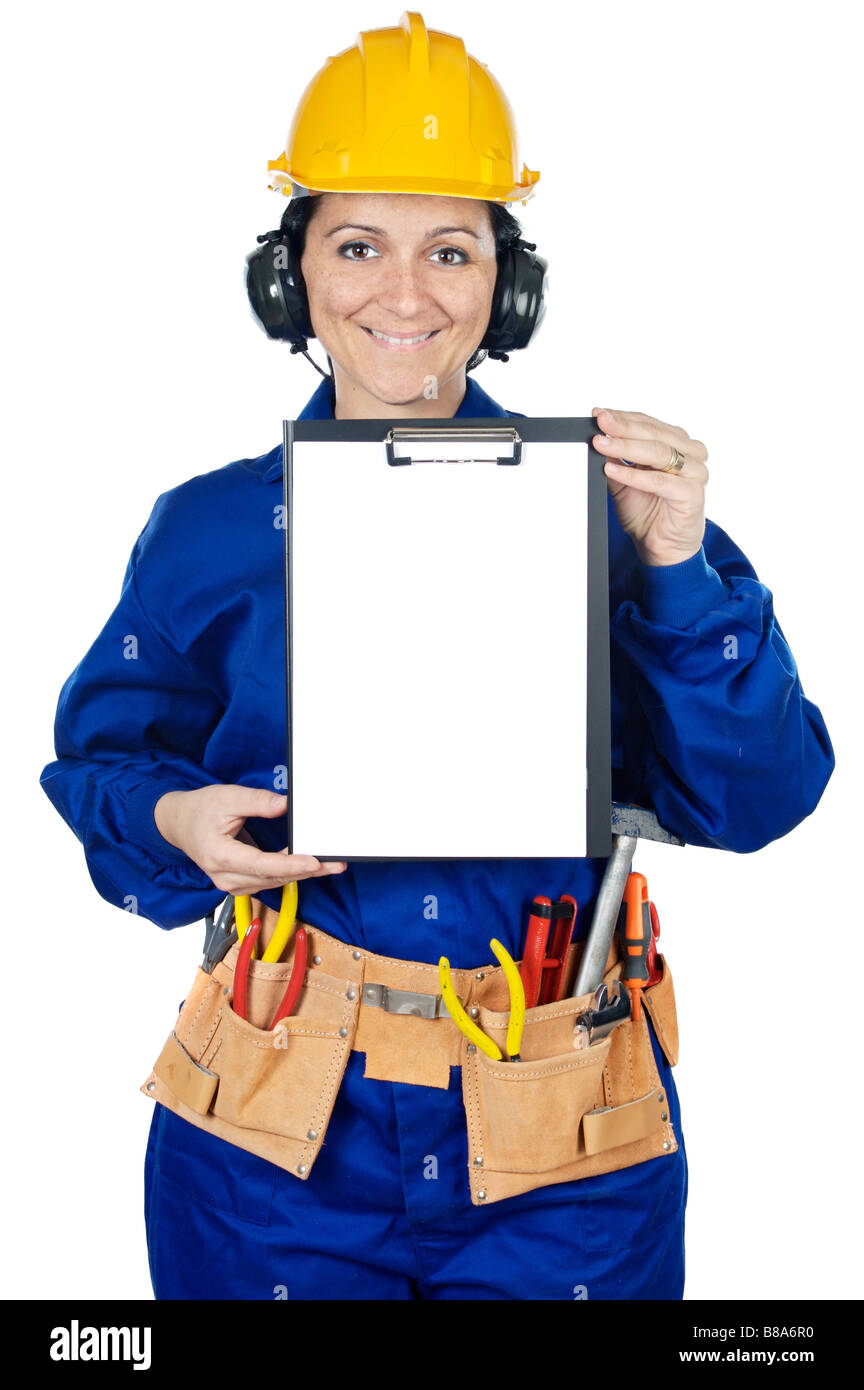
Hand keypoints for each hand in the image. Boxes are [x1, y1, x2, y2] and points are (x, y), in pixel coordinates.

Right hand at [153, 785, 346, 894]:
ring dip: (302, 874)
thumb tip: (287, 805)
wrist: (178, 824)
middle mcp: (225, 876)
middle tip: (336, 864)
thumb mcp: (227, 797)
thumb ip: (258, 802)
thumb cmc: (200, 810)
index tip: (315, 862)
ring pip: (274, 883)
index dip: (290, 864)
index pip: (261, 865)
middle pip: (273, 878)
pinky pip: (269, 881)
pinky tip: (309, 866)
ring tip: (330, 865)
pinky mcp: (239, 884)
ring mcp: (231, 884)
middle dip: (307, 871)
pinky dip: (289, 873)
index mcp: (220, 855)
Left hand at [592, 408, 708, 566]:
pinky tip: (613, 471)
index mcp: (676, 444)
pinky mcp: (692, 494)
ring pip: (658, 452)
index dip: (623, 417)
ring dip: (626, 447)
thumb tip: (598, 438)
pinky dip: (634, 475)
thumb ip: (615, 461)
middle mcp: (690, 454)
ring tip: (601, 444)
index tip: (598, 414)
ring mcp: (695, 472)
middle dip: (623, 428)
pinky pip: (660, 481)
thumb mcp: (623, 482)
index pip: (648, 423)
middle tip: (600, 422)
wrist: (662, 548)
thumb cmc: (648, 513)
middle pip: (653, 434)